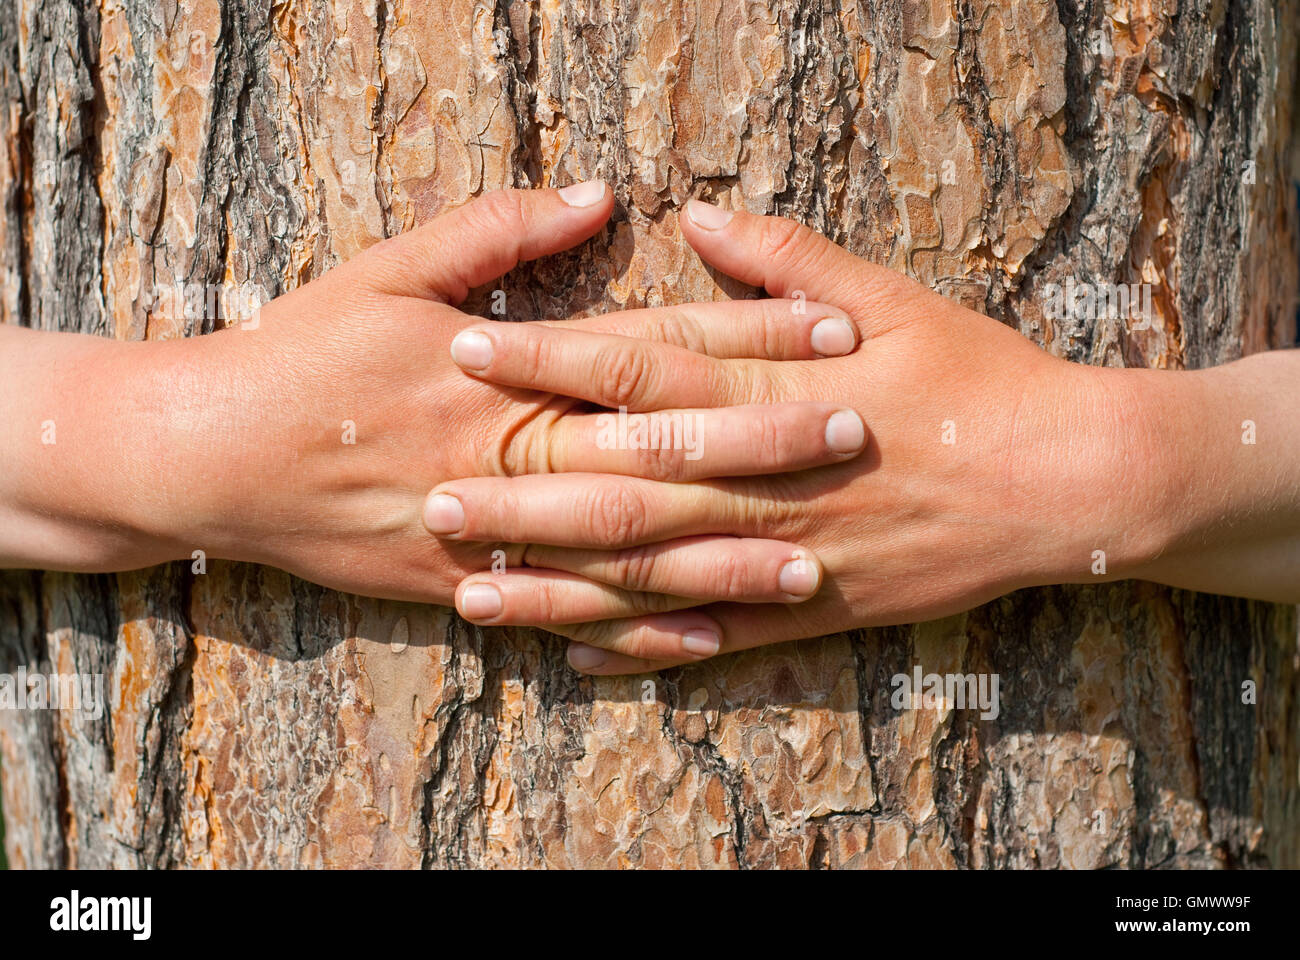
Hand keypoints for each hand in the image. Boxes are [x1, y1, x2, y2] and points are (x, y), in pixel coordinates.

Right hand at [0, 186, 869, 606]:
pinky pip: (572, 615)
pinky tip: (714, 635)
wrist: (216, 456)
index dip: (748, 336)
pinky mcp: (471, 587)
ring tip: (818, 554)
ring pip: (632, 548)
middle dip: (767, 441)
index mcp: (512, 368)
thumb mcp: (390, 269)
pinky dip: (641, 629)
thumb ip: (498, 231)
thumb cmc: (303, 353)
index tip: (834, 330)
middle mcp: (518, 451)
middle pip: (664, 449)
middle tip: (859, 434)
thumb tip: (598, 197)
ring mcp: (499, 530)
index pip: (654, 349)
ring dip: (728, 552)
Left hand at [433, 199, 1299, 672]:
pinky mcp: (810, 614)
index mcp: (775, 393)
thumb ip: (785, 261)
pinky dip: (640, 650)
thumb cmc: (979, 378)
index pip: (639, 370)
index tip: (468, 347)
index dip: (549, 358)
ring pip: (649, 578)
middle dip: (519, 493)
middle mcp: (765, 483)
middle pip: (620, 488)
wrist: (1066, 483)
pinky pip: (710, 640)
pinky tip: (570, 655)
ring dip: (556, 586)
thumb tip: (698, 216)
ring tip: (470, 591)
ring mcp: (783, 558)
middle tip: (429, 498)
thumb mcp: (893, 297)